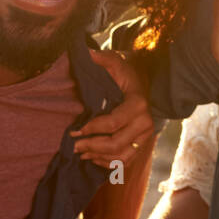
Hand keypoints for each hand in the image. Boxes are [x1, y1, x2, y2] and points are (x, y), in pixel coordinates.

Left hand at [71, 49, 154, 168]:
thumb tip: (85, 54)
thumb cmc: (126, 73)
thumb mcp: (115, 62)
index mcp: (138, 104)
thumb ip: (100, 58)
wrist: (144, 81)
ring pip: (121, 157)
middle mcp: (145, 123)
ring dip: (99, 157)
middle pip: (116, 144)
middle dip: (92, 146)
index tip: (74, 131)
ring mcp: (146, 136)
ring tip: (81, 153)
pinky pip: (126, 162)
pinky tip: (94, 158)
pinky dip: (108, 164)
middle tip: (73, 146)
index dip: (92, 129)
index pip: (113, 123)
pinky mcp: (143, 144)